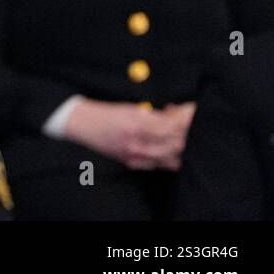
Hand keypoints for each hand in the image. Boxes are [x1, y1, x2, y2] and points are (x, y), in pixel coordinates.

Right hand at [64, 99, 191, 169]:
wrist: (82, 124)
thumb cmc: (104, 113)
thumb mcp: (130, 108)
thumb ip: (153, 115)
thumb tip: (174, 116)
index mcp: (137, 125)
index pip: (171, 126)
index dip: (185, 119)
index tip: (191, 111)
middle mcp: (137, 143)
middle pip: (175, 144)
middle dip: (187, 133)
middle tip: (191, 124)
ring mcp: (135, 156)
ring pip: (170, 158)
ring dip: (180, 148)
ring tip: (181, 137)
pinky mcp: (131, 163)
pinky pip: (158, 165)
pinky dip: (168, 158)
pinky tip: (168, 149)